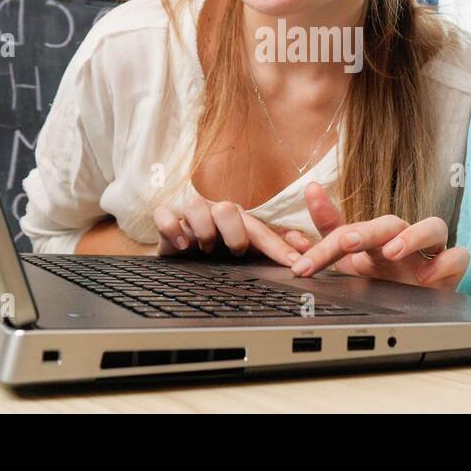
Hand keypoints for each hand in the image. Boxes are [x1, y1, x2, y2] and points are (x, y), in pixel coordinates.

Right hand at [152, 193, 304, 266]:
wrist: (178, 252)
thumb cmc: (218, 249)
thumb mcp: (247, 249)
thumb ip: (275, 245)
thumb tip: (306, 246)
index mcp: (238, 220)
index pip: (261, 230)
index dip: (278, 247)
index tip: (293, 265)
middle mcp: (215, 213)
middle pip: (229, 208)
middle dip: (235, 233)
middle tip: (235, 252)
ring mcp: (189, 216)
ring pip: (196, 205)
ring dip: (204, 229)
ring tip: (205, 248)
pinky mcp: (166, 221)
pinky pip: (164, 214)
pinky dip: (171, 228)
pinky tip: (180, 245)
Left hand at [288, 182, 468, 289]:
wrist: (419, 305)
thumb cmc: (385, 280)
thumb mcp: (349, 266)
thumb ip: (322, 248)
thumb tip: (289, 236)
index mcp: (374, 238)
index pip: (347, 228)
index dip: (322, 229)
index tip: (298, 251)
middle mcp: (402, 239)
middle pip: (388, 222)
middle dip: (367, 230)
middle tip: (347, 242)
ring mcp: (429, 252)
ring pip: (433, 226)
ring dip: (412, 236)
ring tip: (391, 252)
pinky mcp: (451, 268)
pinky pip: (457, 257)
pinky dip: (445, 263)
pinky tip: (426, 276)